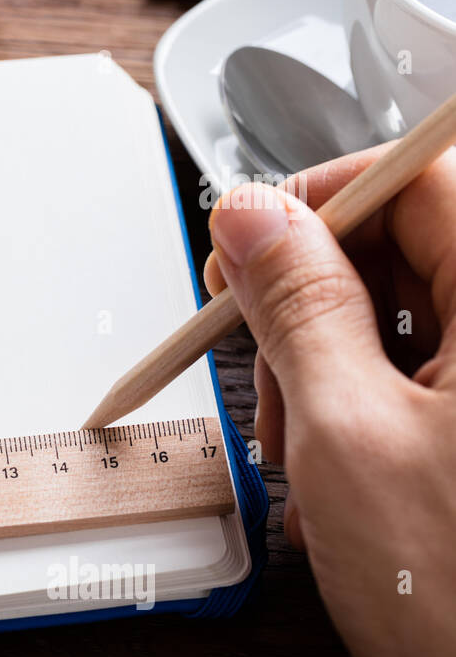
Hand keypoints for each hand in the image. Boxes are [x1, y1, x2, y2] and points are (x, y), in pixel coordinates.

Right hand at [204, 146, 455, 656]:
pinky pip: (412, 381)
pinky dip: (353, 415)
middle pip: (401, 252)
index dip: (316, 199)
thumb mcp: (348, 435)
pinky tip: (333, 477)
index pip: (414, 179)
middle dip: (309, 310)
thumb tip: (250, 216)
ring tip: (300, 455)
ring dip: (322, 375)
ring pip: (397, 321)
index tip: (243, 246)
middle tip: (264, 376)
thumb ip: (296, 308)